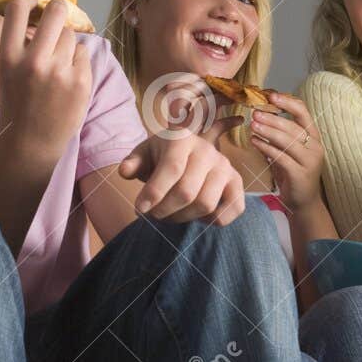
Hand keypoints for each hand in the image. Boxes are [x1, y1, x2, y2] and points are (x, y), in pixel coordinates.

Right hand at [0, 0, 92, 154]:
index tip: (34, 1)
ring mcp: (59, 72)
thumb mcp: (8, 72)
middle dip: (59, 9)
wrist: (31, 144)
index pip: (17, 9)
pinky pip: (83, 54)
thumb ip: (22, 45)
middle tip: (58, 16)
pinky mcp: (80, 82)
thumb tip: (41, 15)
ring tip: (58, 65)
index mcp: (9, 57)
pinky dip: (77, 62)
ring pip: (71, 35)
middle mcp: (33, 61)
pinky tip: (67, 79)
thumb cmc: (18, 105)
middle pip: (56, 12)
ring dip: (66, 44)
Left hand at [117, 115, 245, 224]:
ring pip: (205, 205)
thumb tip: (125, 170)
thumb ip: (133, 163)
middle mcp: (207, 151)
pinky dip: (211, 221)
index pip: (172, 169)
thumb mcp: (143, 155)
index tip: (139, 210)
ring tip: (169, 215)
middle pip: (187, 192)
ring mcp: (225, 167)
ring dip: (182, 218)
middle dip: (164, 210)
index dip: (154, 193)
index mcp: (182, 139)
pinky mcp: (236, 183)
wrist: (186, 153)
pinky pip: (230, 211)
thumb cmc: (160, 156)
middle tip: (152, 215)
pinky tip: (195, 215)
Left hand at [248, 93, 323, 208]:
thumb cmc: (293, 174)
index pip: (303, 112)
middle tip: (254, 113)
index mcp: (314, 137)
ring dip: (268, 131)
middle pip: (292, 126)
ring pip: (287, 141)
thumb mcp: (287, 152)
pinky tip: (254, 142)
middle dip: (272, 118)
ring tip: (252, 125)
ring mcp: (310, 161)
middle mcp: (315, 147)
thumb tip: (259, 119)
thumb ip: (278, 137)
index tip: (271, 95)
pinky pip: (281, 157)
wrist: (303, 202)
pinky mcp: (300, 174)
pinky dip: (266, 148)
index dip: (287, 102)